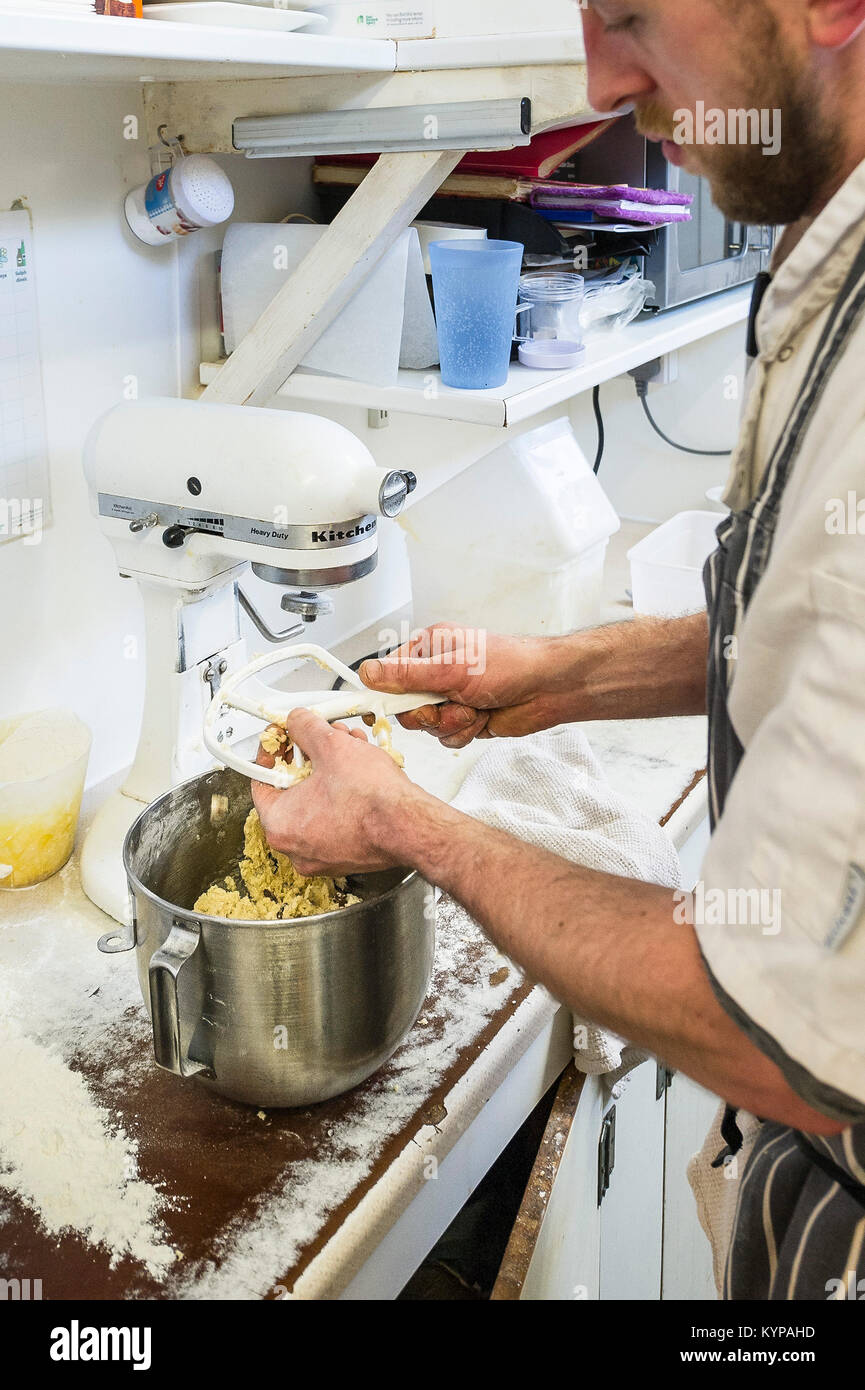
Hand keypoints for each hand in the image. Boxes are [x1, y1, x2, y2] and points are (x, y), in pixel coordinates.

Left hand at [251, 710, 419, 876]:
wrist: (412, 825)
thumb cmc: (373, 801)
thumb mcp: (331, 747)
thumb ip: (306, 728)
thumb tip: (298, 722)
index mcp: (280, 826)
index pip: (261, 782)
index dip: (273, 752)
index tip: (283, 739)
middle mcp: (297, 848)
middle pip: (292, 792)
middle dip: (310, 758)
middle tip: (320, 741)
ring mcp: (323, 856)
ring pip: (317, 804)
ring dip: (330, 773)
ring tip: (349, 752)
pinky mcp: (347, 856)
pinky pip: (335, 820)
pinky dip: (343, 796)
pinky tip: (359, 775)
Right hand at [359, 622, 565, 748]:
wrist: (548, 688)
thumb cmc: (508, 665)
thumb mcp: (451, 669)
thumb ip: (406, 675)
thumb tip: (367, 672)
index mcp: (428, 649)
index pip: (389, 674)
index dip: (386, 694)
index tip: (385, 707)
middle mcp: (437, 674)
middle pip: (406, 707)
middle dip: (427, 713)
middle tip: (445, 705)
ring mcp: (451, 698)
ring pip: (428, 726)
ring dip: (452, 723)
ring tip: (474, 708)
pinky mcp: (465, 719)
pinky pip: (447, 737)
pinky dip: (465, 732)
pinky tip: (483, 718)